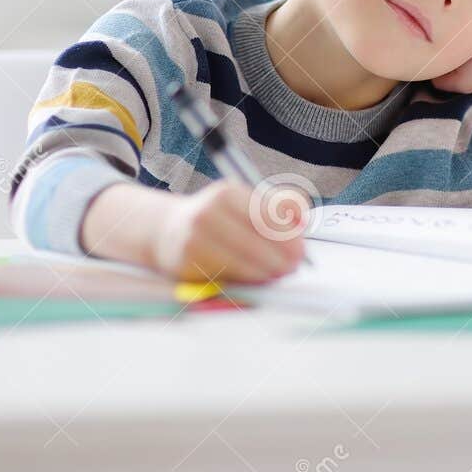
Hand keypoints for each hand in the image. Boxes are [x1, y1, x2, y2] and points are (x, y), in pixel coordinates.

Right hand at [148, 180, 305, 283]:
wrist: (169, 230)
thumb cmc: (218, 217)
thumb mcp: (245, 200)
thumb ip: (280, 204)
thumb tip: (303, 219)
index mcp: (226, 193)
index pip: (266, 214)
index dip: (288, 235)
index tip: (301, 248)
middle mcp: (208, 213)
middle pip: (256, 241)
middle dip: (281, 258)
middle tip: (294, 266)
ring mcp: (195, 238)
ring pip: (242, 261)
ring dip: (266, 271)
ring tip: (278, 273)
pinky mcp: (187, 262)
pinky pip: (227, 274)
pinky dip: (247, 278)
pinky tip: (256, 277)